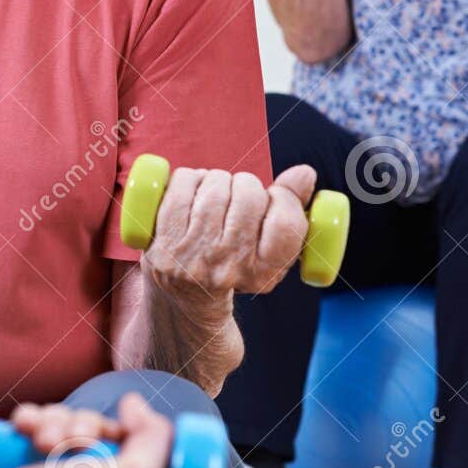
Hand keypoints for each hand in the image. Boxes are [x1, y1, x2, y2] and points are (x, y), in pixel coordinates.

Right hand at [0, 393, 172, 467]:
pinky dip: (30, 418)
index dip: (129, 434)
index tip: (119, 430)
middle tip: (74, 439)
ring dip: (56, 420)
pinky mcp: (18, 465)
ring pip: (66, 425)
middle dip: (86, 425)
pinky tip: (22, 427)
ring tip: (40, 439)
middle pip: (100, 435)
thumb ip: (155, 444)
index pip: (137, 456)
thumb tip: (136, 405)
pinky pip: (34, 423)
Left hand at [143, 165, 317, 300]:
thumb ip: (292, 209)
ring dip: (219, 180)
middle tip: (239, 198)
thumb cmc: (234, 261)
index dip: (284, 199)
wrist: (183, 295)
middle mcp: (227, 267)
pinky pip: (184, 182)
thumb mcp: (270, 249)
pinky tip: (193, 193)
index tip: (274, 197)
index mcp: (263, 274)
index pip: (286, 224)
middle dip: (247, 186)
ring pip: (217, 185)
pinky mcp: (162, 240)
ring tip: (215, 196)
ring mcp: (191, 255)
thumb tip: (305, 173)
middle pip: (250, 197)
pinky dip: (192, 178)